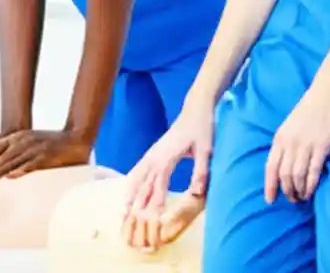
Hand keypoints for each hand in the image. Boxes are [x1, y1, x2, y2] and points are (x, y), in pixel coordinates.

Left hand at [0, 129, 91, 199]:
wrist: (77, 138)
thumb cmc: (52, 144)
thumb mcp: (28, 142)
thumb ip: (13, 150)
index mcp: (15, 137)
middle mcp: (21, 140)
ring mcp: (33, 146)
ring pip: (10, 160)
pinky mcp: (45, 154)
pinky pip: (30, 163)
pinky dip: (19, 170)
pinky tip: (11, 179)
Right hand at [122, 97, 213, 251]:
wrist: (196, 109)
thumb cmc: (202, 128)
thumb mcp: (206, 149)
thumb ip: (201, 170)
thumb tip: (197, 191)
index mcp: (168, 155)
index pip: (159, 181)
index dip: (154, 199)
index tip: (150, 216)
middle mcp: (156, 155)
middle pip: (144, 182)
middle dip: (136, 201)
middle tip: (128, 219)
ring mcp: (153, 153)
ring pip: (138, 176)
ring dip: (130, 193)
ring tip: (123, 210)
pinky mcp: (154, 152)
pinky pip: (139, 169)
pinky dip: (132, 181)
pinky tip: (128, 190)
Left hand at [265, 85, 329, 203]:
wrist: (327, 93)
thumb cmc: (310, 108)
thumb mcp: (290, 125)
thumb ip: (286, 143)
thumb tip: (284, 163)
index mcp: (280, 137)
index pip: (270, 167)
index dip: (269, 185)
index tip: (270, 199)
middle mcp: (290, 143)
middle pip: (283, 175)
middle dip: (286, 191)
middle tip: (292, 200)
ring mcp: (305, 145)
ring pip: (297, 176)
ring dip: (299, 190)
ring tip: (302, 198)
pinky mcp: (322, 146)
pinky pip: (313, 171)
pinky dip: (311, 184)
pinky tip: (312, 191)